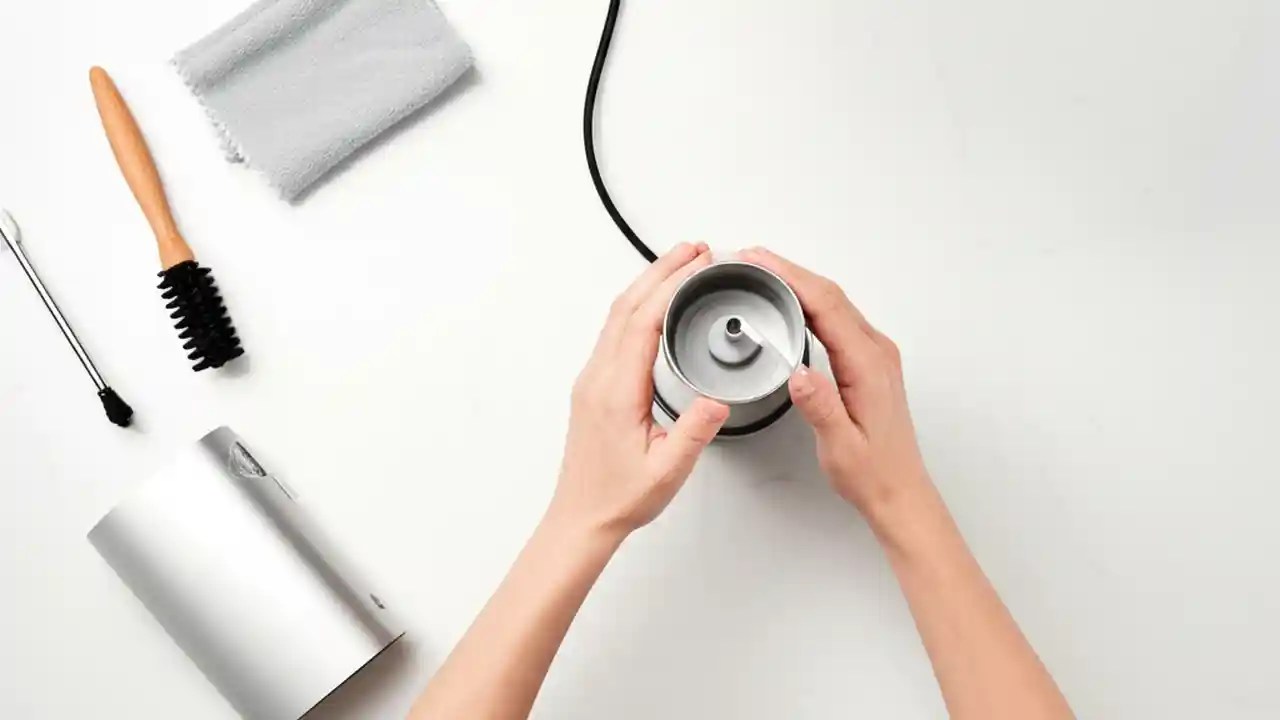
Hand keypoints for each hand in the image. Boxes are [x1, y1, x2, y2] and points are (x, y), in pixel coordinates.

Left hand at [552, 243, 729, 539]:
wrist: (582, 517)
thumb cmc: (619, 497)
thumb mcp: (668, 469)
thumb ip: (695, 432)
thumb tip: (717, 400)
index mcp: (616, 392)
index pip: (644, 322)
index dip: (671, 286)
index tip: (698, 263)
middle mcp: (598, 378)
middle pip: (628, 306)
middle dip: (662, 271)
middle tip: (696, 249)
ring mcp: (592, 379)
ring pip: (618, 315)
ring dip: (649, 285)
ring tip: (681, 265)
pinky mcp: (594, 386)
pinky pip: (615, 331)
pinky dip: (639, 306)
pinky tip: (656, 305)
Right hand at [740, 247, 929, 523]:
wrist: (900, 489)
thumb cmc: (872, 471)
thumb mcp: (839, 445)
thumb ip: (820, 406)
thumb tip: (798, 372)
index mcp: (868, 365)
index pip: (826, 306)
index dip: (791, 278)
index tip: (761, 262)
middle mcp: (876, 352)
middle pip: (830, 296)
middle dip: (790, 271)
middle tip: (752, 258)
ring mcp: (875, 354)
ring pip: (835, 303)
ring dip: (800, 283)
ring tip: (765, 273)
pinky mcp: (869, 361)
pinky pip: (839, 318)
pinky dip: (812, 302)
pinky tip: (793, 304)